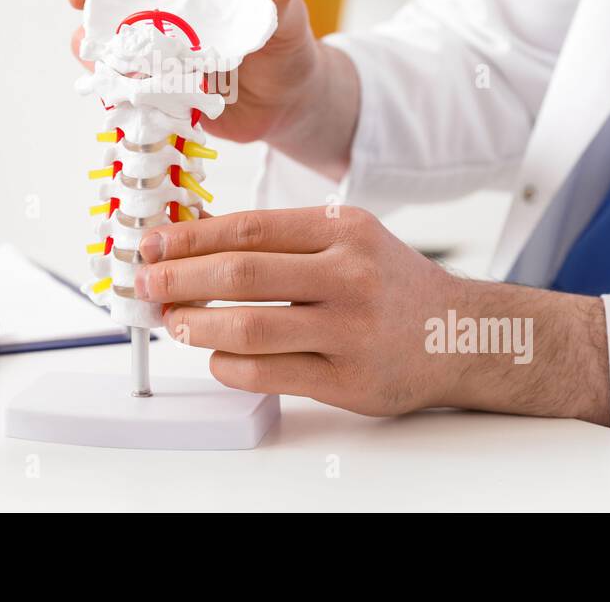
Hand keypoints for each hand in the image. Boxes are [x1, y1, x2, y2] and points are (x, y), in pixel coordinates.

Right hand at [69, 0, 359, 175]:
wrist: (286, 101)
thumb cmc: (287, 48)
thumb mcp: (288, 21)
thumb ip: (278, 0)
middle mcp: (167, 5)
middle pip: (115, 4)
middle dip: (94, 21)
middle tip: (87, 42)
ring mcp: (157, 46)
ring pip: (112, 46)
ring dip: (101, 60)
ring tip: (105, 74)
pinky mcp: (156, 82)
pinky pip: (125, 84)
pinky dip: (118, 92)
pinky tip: (122, 100)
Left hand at [133, 206, 609, 422]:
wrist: (460, 335)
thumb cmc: (391, 283)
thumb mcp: (348, 239)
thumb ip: (283, 239)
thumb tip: (197, 241)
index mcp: (344, 230)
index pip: (249, 227)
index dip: (191, 237)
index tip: (156, 243)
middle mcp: (349, 276)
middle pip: (242, 275)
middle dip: (180, 278)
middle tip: (149, 282)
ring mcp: (350, 331)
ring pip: (251, 328)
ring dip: (197, 325)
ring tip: (173, 321)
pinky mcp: (349, 381)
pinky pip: (269, 374)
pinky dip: (228, 364)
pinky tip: (215, 355)